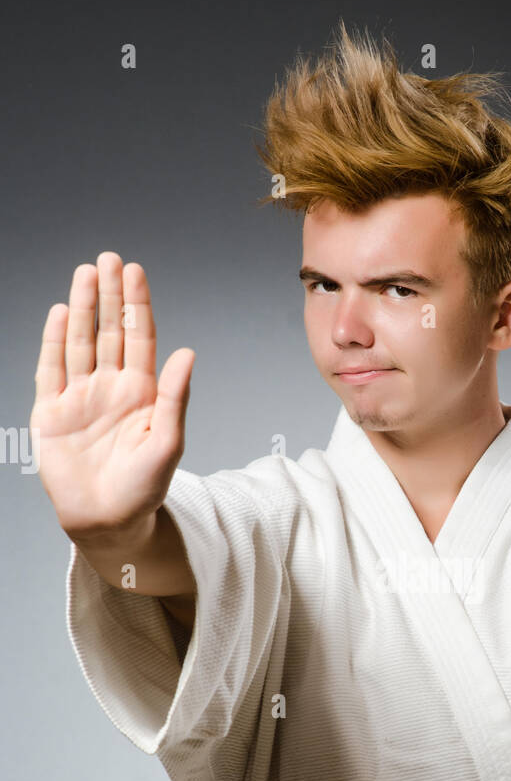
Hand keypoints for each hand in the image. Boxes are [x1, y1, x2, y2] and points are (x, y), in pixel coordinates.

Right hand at [31, 253, 194, 539]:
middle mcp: (111, 389)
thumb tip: (188, 354)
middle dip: (110, 296)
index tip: (136, 272)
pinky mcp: (53, 412)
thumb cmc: (144, 489)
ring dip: (83, 309)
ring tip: (86, 274)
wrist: (108, 522)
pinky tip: (61, 313)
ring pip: (81, 343)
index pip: (140, 339)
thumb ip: (175, 398)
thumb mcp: (168, 443)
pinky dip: (55, 341)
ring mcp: (81, 398)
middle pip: (110, 332)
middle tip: (109, 259)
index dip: (137, 305)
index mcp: (143, 394)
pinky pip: (52, 369)